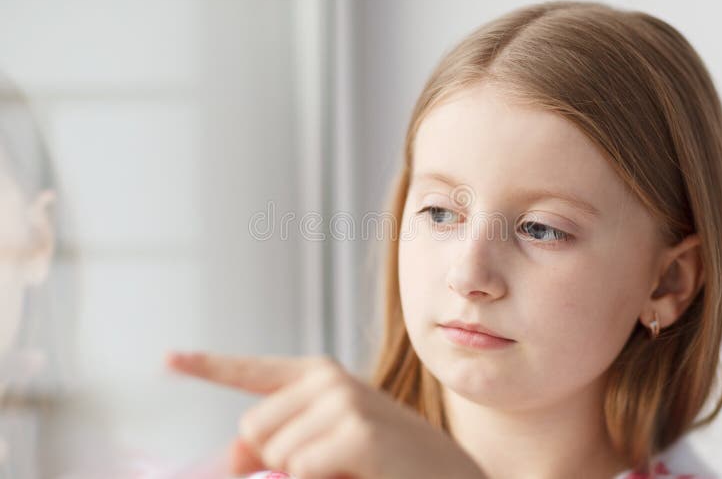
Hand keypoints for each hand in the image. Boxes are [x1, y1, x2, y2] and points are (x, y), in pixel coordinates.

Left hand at [165, 351, 487, 478]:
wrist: (448, 475)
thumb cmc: (384, 462)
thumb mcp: (325, 446)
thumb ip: (280, 443)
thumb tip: (234, 457)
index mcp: (319, 377)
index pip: (253, 370)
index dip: (207, 366)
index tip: (168, 359)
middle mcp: (328, 379)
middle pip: (254, 429)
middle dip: (277, 459)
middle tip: (330, 464)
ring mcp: (343, 400)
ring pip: (276, 454)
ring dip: (304, 475)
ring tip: (350, 468)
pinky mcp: (356, 431)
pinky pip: (300, 471)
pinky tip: (358, 473)